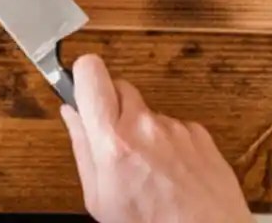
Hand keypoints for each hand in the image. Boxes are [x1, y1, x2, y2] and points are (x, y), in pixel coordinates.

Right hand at [61, 55, 252, 222]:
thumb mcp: (99, 199)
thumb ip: (82, 148)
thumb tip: (71, 114)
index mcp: (114, 142)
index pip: (91, 72)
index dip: (83, 75)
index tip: (82, 86)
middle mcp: (146, 125)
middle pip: (119, 86)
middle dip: (112, 106)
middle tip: (113, 140)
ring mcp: (176, 127)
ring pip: (147, 111)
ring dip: (143, 130)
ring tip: (147, 169)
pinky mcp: (199, 132)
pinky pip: (174, 126)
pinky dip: (169, 143)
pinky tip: (170, 171)